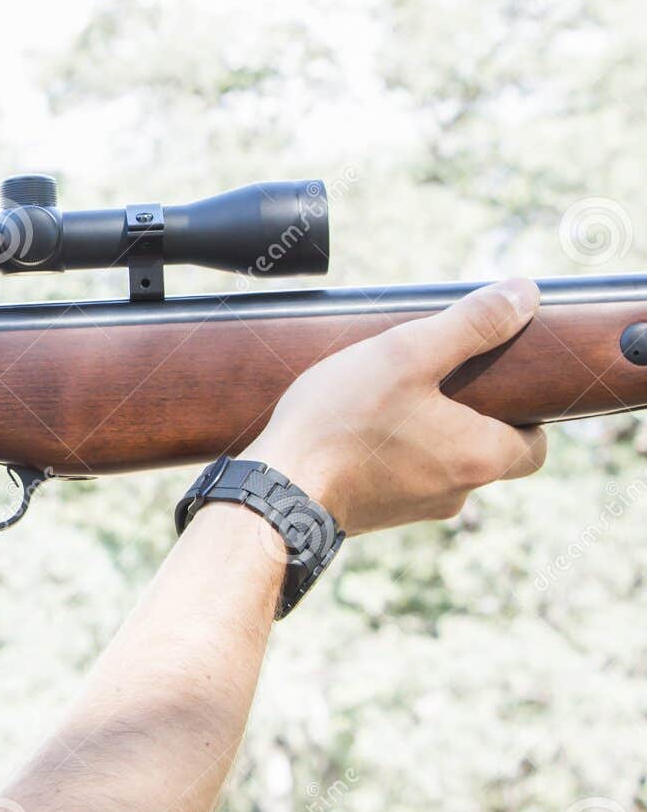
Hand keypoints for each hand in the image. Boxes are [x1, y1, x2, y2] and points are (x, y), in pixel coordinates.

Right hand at [242, 278, 548, 534]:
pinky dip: (387, 456)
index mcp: (479, 457)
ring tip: (380, 400)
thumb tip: (525, 295)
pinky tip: (351, 430)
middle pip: (483, 452)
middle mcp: (455, 493)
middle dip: (463, 416)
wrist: (276, 493)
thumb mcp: (405, 355)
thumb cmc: (340, 423)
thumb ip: (470, 324)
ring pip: (437, 467)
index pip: (534, 446)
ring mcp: (412, 511)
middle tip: (429, 381)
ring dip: (421, 436)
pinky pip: (397, 480)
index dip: (524, 414)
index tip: (493, 384)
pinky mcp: (374, 516)